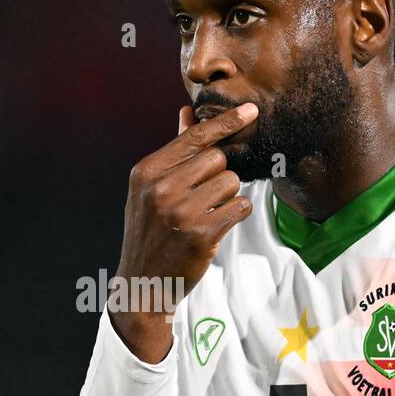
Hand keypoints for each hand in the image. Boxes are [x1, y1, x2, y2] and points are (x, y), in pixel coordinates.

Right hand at [109, 101, 257, 362]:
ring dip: (228, 196)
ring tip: (206, 214)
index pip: (194, 138)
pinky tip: (217, 225)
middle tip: (203, 198)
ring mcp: (181, 211)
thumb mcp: (150, 191)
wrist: (143, 285)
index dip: (225, 122)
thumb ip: (174, 153)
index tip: (251, 110)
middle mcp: (161, 188)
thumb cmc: (150, 233)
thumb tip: (188, 113)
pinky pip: (240, 206)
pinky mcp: (202, 232)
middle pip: (218, 159)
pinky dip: (236, 213)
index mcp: (146, 172)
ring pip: (232, 182)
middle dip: (219, 176)